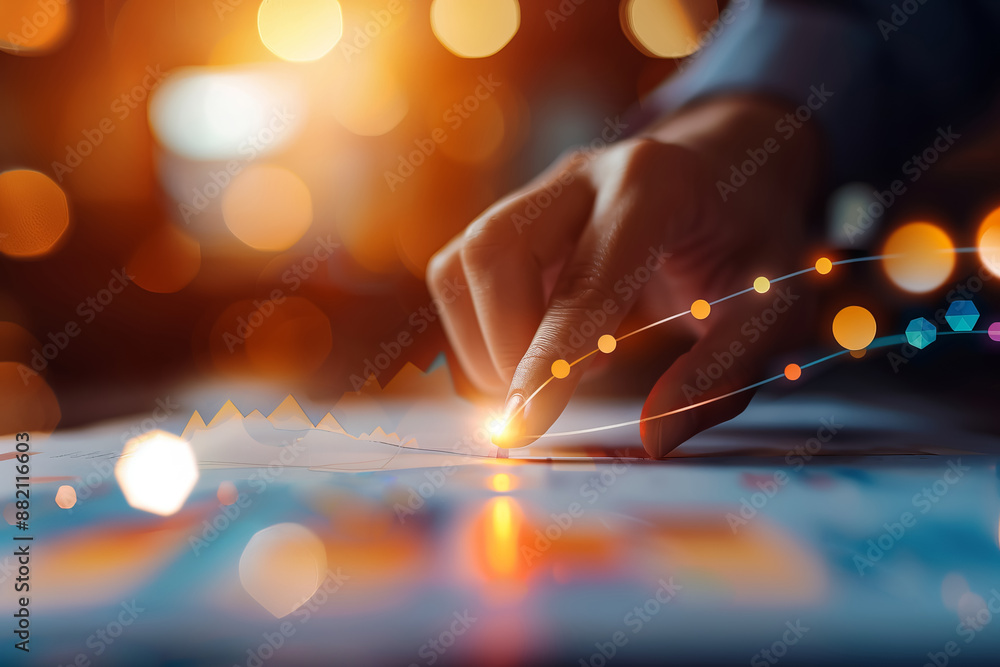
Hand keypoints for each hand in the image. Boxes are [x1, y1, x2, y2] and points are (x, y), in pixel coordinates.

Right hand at [427, 94, 821, 456]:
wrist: (735, 166)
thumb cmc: (754, 239)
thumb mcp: (774, 305)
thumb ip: (721, 370)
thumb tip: (655, 438)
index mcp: (656, 185)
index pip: (587, 280)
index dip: (549, 357)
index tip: (523, 425)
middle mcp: (584, 175)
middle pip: (493, 251)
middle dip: (502, 344)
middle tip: (541, 404)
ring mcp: (543, 188)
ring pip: (462, 261)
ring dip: (480, 339)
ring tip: (543, 378)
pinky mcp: (519, 213)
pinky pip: (462, 273)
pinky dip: (478, 329)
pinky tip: (536, 351)